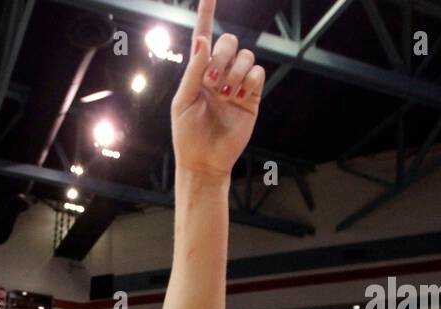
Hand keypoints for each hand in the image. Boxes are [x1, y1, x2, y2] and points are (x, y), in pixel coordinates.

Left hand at [170, 0, 263, 178]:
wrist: (204, 162)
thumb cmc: (187, 134)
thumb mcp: (183, 102)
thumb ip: (193, 71)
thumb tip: (202, 40)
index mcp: (199, 72)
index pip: (204, 36)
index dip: (207, 14)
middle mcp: (219, 74)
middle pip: (230, 42)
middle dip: (222, 56)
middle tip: (211, 81)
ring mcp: (237, 85)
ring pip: (246, 56)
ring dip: (235, 71)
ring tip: (224, 93)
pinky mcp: (251, 97)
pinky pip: (258, 73)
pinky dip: (250, 79)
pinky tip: (238, 95)